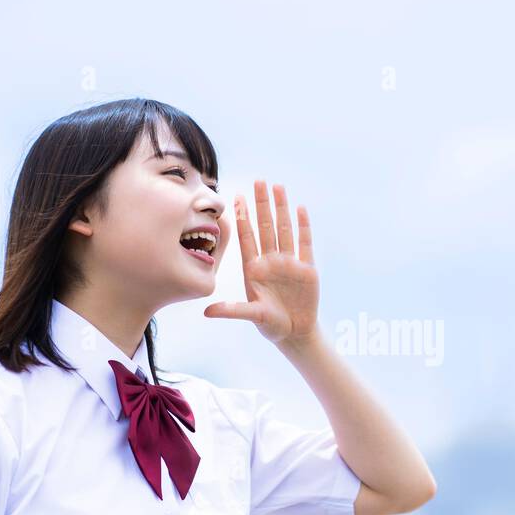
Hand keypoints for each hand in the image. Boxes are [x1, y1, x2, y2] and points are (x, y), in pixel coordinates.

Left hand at [204, 180, 321, 346]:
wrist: (295, 333)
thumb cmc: (270, 325)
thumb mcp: (251, 316)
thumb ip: (232, 311)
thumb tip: (207, 312)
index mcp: (254, 269)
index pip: (247, 237)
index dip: (242, 217)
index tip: (236, 198)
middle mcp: (270, 261)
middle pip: (265, 227)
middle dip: (261, 204)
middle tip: (258, 181)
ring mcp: (289, 262)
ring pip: (284, 229)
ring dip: (281, 208)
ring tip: (277, 187)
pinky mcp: (307, 268)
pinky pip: (305, 243)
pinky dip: (303, 226)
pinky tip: (300, 209)